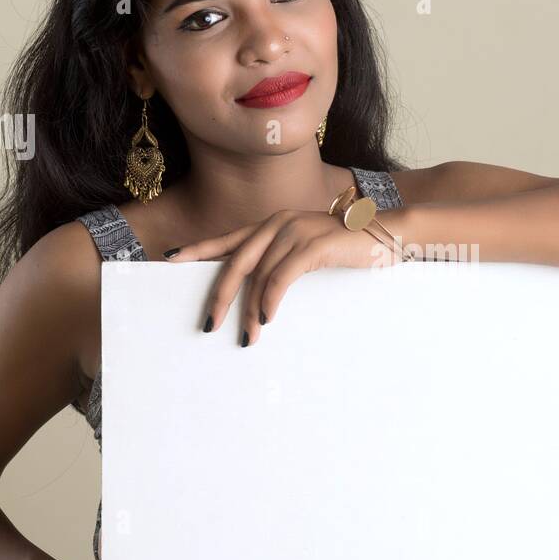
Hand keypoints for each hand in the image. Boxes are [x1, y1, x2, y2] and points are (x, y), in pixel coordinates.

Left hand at [166, 208, 391, 344]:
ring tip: (246, 336)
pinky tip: (267, 318)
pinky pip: (282, 276)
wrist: (387, 233)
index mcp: (272, 224)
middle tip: (209, 323)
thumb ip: (281, 261)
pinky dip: (271, 299)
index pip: (228, 240)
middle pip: (236, 261)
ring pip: (258, 275)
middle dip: (220, 295)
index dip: (198, 249)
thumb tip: (257, 292)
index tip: (170, 261)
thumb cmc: (348, 248)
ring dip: (250, 310)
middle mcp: (278, 223)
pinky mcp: (313, 244)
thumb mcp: (307, 251)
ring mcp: (295, 231)